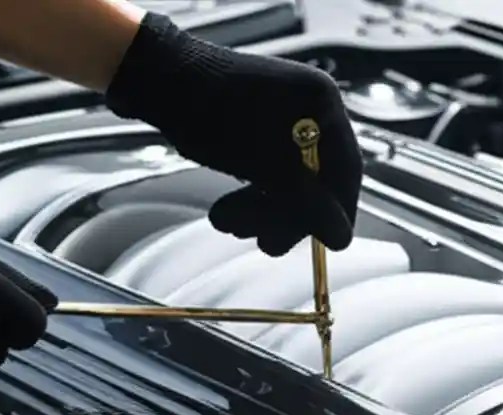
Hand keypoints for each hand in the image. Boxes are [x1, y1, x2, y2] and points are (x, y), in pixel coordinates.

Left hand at [106, 13, 361, 256]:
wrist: (156, 81)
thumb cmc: (210, 113)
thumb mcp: (263, 165)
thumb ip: (306, 202)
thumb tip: (342, 238)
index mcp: (319, 104)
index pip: (346, 170)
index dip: (336, 212)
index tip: (325, 244)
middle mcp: (307, 108)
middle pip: (316, 181)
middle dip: (286, 217)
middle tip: (264, 243)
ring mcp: (283, 119)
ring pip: (286, 184)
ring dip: (261, 213)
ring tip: (228, 224)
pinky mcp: (257, 132)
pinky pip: (266, 175)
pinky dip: (249, 197)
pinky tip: (225, 212)